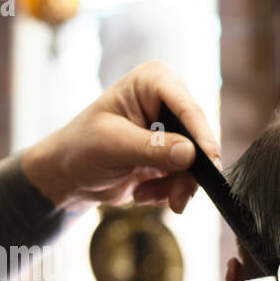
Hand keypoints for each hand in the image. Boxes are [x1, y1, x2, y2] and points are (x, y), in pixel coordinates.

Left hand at [19, 60, 220, 213]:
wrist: (69, 176)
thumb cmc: (80, 149)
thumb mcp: (112, 146)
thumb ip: (151, 149)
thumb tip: (190, 154)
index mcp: (153, 80)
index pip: (186, 107)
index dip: (201, 136)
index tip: (210, 162)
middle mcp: (169, 98)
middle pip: (198, 137)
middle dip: (187, 172)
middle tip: (176, 200)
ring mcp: (172, 127)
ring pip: (196, 161)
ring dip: (174, 186)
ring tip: (144, 195)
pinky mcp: (173, 153)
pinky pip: (186, 176)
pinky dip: (167, 191)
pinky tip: (142, 191)